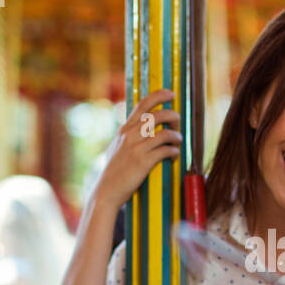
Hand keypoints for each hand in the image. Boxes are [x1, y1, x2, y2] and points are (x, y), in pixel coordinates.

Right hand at [93, 88, 183, 209]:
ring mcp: (137, 148)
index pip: (142, 105)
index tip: (171, 93)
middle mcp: (130, 135)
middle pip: (157, 115)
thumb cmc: (114, 171)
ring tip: (178, 142)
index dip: (159, 95)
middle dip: (173, 116)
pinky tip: (174, 156)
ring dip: (176, 136)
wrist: (106, 191)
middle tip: (178, 124)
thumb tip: (140, 127)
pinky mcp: (143, 162)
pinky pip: (166, 150)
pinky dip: (174, 151)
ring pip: (164, 133)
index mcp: (124, 130)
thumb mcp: (116, 147)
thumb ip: (127, 136)